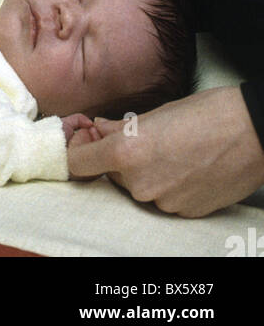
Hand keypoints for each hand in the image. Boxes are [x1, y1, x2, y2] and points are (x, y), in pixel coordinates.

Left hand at [65, 86, 263, 215]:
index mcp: (127, 153)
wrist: (252, 134)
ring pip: (138, 187)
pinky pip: (162, 198)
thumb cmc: (205, 114)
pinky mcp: (184, 213)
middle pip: (112, 175)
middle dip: (119, 158)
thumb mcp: (155, 112)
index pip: (79, 163)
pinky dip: (167, 183)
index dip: (79, 150)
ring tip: (172, 148)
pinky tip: (186, 164)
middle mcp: (140, 184)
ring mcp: (163, 202)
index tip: (86, 141)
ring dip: (144, 171)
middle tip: (141, 136)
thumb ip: (119, 126)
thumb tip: (98, 129)